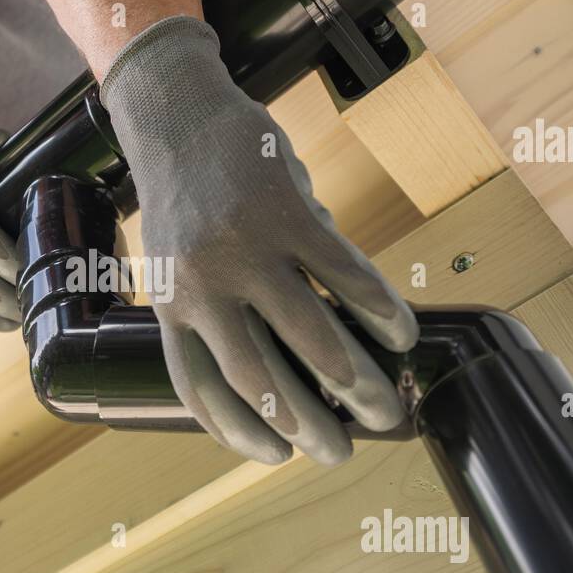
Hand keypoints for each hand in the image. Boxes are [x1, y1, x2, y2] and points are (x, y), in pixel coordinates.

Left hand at [100, 16, 418, 464]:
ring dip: (356, 382)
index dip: (237, 432)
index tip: (275, 456)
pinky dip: (379, 310)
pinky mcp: (287, 215)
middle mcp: (204, 289)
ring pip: (312, 338)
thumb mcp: (181, 264)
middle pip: (261, 380)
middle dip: (308, 428)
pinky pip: (345, 277)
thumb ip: (226, 311)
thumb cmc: (185, 199)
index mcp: (171, 306)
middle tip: (341, 454)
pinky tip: (400, 333)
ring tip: (386, 407)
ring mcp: (246, 252)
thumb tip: (286, 357)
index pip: (200, 389)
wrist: (178, 115)